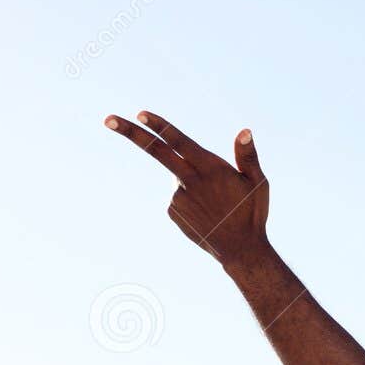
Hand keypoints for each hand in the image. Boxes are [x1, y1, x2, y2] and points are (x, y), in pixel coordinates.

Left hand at [104, 111, 270, 267]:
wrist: (240, 250)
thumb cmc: (252, 213)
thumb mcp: (257, 183)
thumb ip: (248, 156)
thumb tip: (244, 131)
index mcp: (210, 169)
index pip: (178, 141)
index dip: (159, 126)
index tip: (140, 114)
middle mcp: (189, 181)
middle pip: (155, 151)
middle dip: (130, 133)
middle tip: (107, 119)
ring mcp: (178, 198)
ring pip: (177, 177)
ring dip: (190, 181)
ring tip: (215, 203)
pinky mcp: (173, 211)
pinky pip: (178, 196)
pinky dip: (190, 198)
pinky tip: (206, 213)